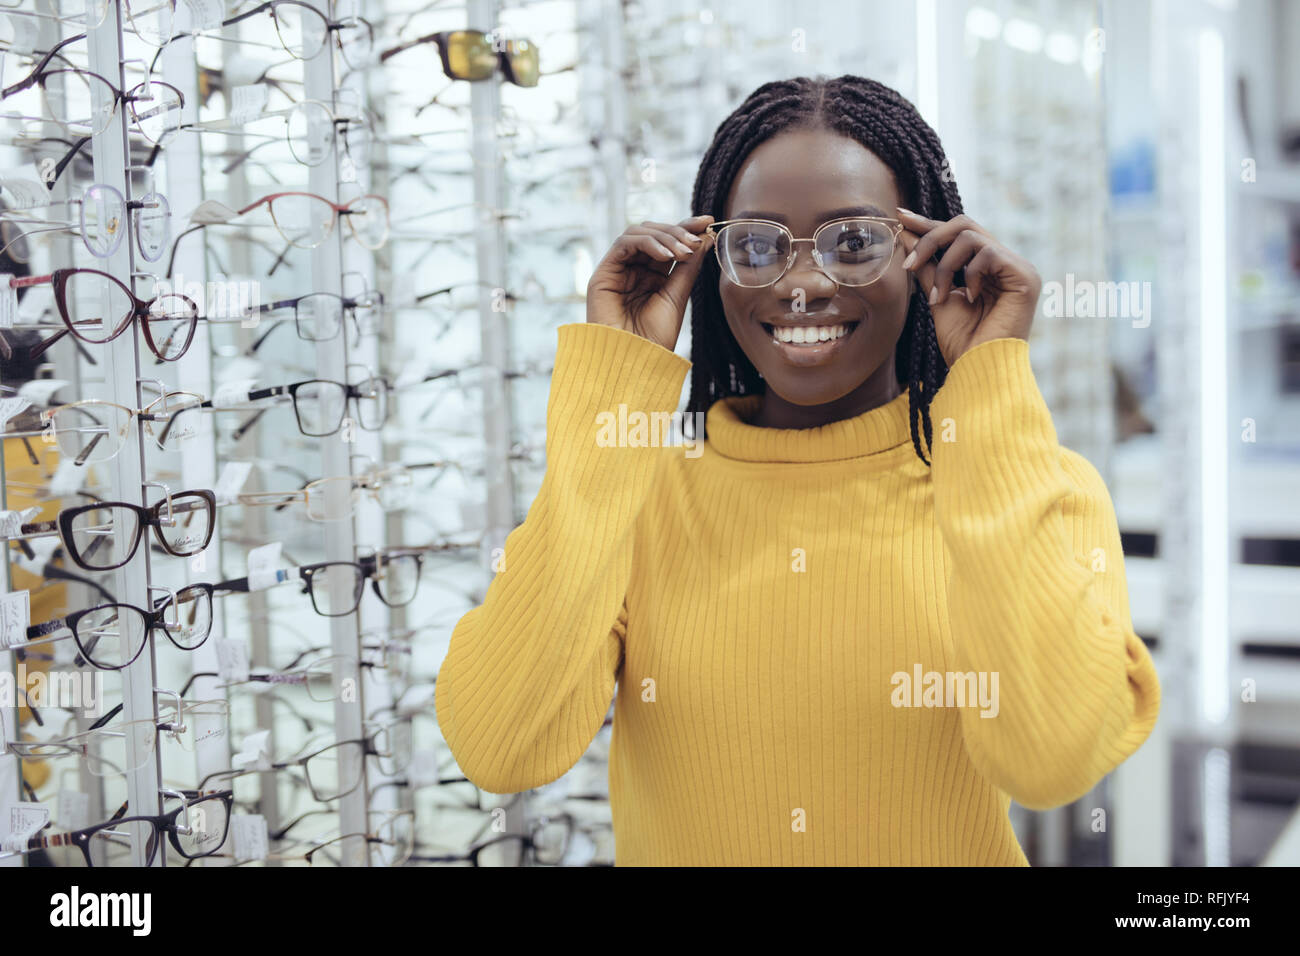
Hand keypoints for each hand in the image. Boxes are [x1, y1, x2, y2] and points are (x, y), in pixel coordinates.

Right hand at [586, 215, 715, 351]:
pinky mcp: (603, 273)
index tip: (709, 221)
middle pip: (654, 232)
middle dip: (679, 229)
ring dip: (665, 236)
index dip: (687, 228)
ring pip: (639, 232)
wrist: (633, 361)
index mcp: (653, 275)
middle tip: (699, 237)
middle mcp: (635, 269)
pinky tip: (666, 255)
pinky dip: (648, 242)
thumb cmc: (654, 337)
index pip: (668, 242)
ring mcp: (618, 269)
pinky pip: (624, 243)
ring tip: (684, 250)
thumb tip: (706, 237)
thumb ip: (688, 266)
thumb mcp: (677, 295)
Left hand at [896, 209, 1039, 367]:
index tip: (901, 217)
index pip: (958, 234)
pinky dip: (968, 274)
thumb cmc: (962, 343)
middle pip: (964, 225)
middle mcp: (1006, 263)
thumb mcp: (938, 297)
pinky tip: (968, 297)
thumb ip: (927, 267)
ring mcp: (1018, 267)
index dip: (929, 224)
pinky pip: (987, 252)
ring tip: (939, 296)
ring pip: (971, 235)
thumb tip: (907, 234)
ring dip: (945, 265)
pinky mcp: (1025, 274)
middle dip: (930, 239)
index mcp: (988, 269)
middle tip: (908, 263)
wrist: (978, 369)